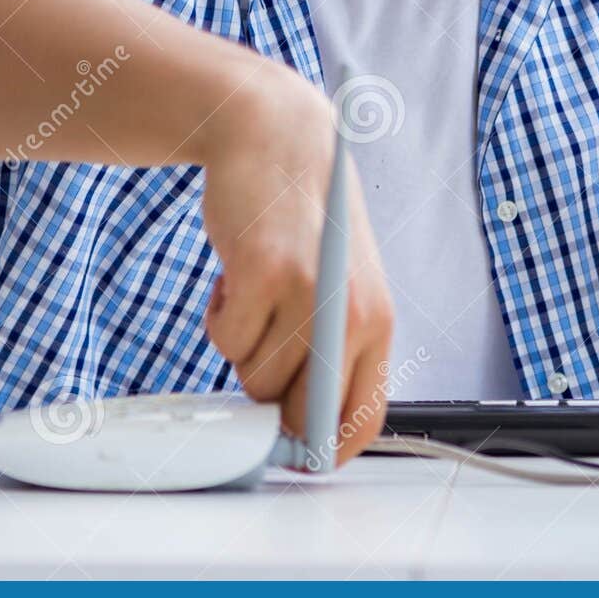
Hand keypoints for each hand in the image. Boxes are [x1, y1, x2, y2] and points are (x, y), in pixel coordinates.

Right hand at [198, 62, 394, 466]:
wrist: (278, 140)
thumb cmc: (307, 220)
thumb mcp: (343, 286)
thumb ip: (333, 350)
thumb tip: (305, 432)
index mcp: (378, 323)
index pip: (364, 420)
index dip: (324, 451)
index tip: (295, 457)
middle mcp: (351, 316)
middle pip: (296, 414)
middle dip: (268, 393)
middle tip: (265, 341)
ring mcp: (308, 297)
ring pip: (252, 378)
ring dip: (242, 343)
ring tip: (259, 290)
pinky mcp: (263, 275)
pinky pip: (223, 340)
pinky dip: (220, 315)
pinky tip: (239, 274)